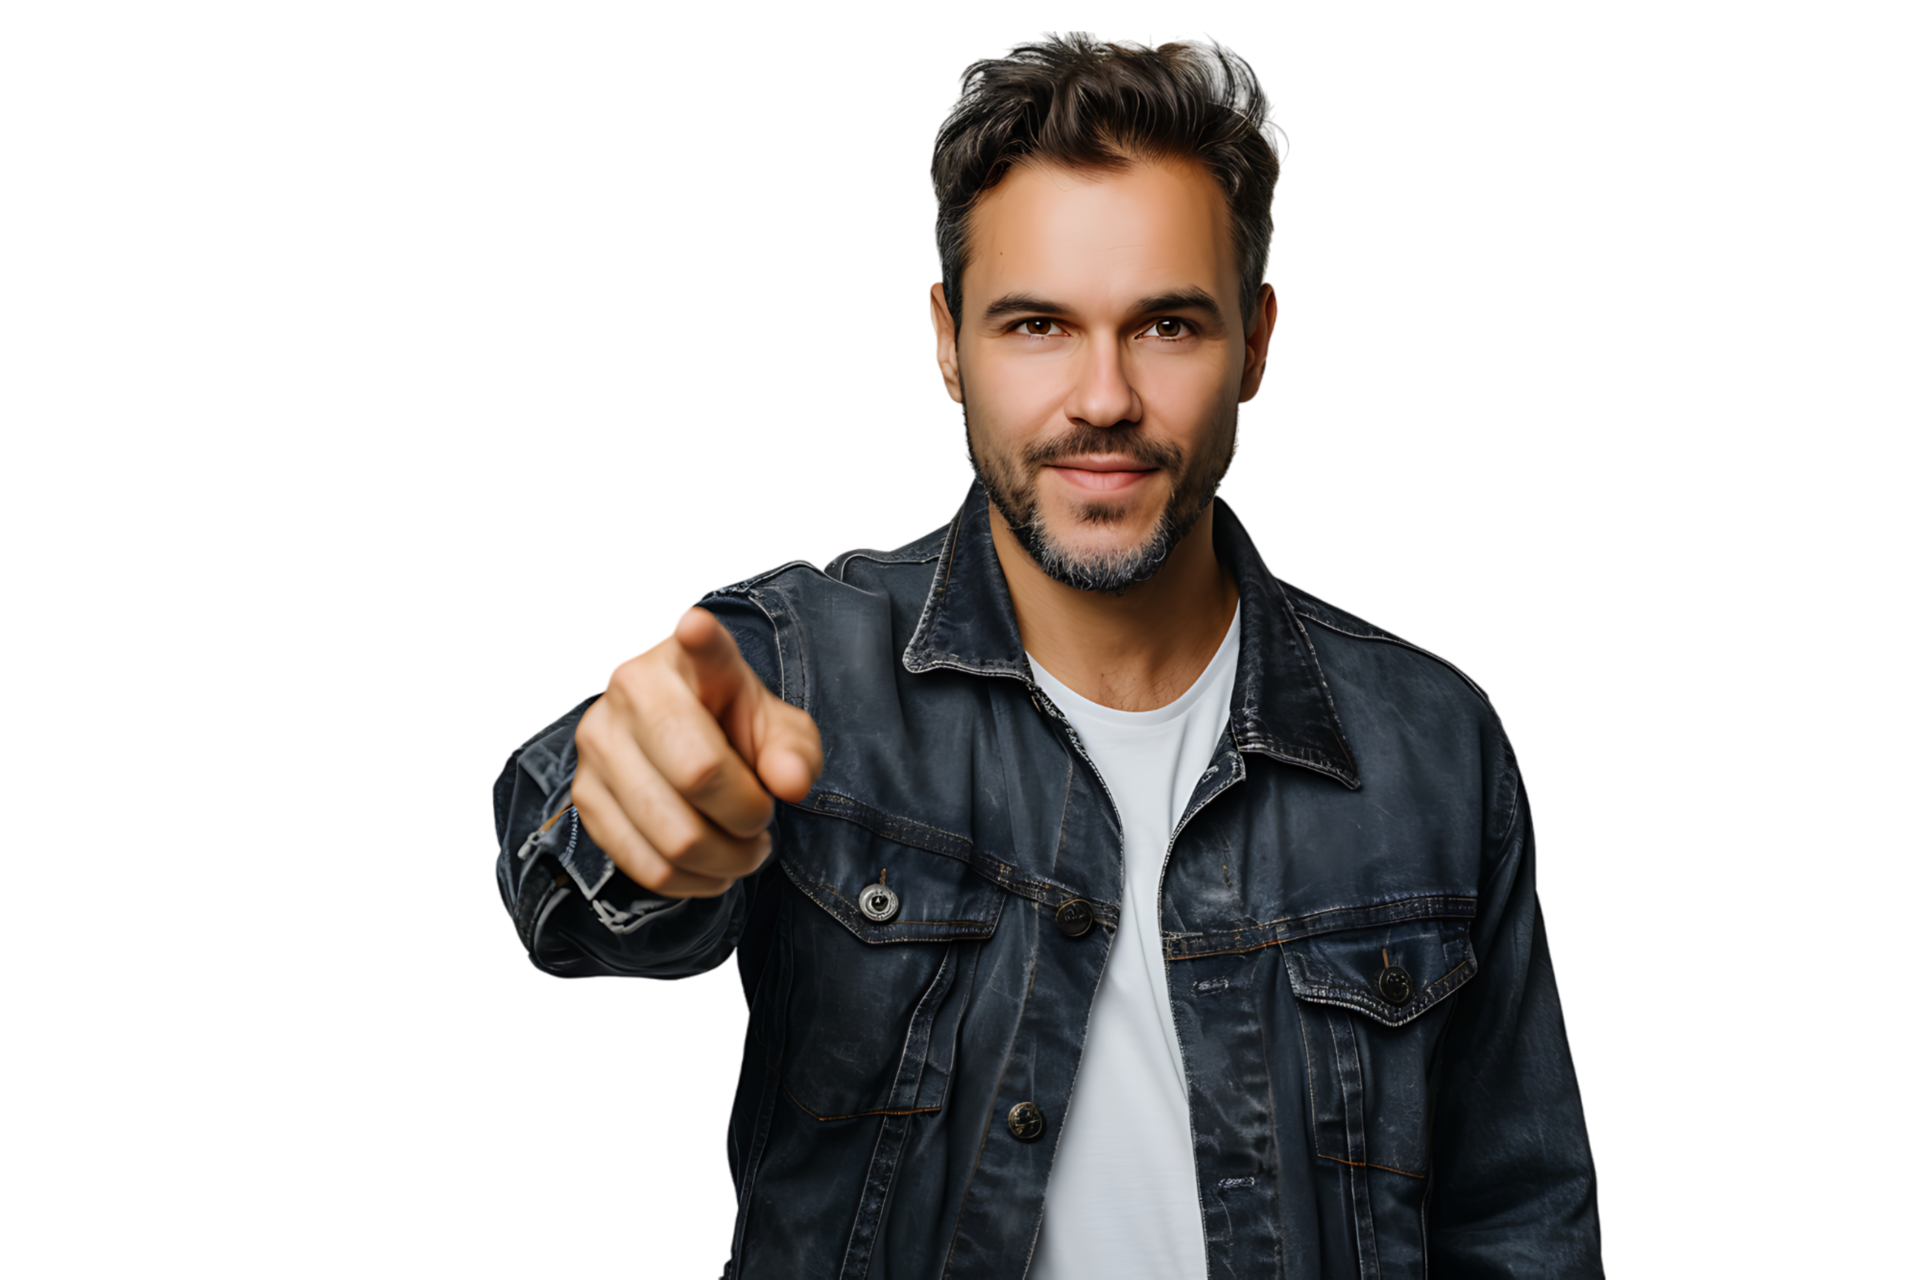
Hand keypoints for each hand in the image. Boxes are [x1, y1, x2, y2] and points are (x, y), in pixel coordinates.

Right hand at [572, 606, 823, 897]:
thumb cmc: (736, 728)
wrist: (685, 742)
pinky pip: (645, 867)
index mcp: (686, 659)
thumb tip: (790, 783)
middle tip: (762, 823)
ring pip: (673, 836)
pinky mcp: (584, 794)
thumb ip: (794, 753)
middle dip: (747, 818)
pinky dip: (692, 882)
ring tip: (744, 848)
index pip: (698, 648)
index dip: (699, 640)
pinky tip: (711, 866)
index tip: (696, 625)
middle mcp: (629, 689)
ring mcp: (597, 743)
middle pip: (697, 775)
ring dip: (725, 860)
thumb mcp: (779, 730)